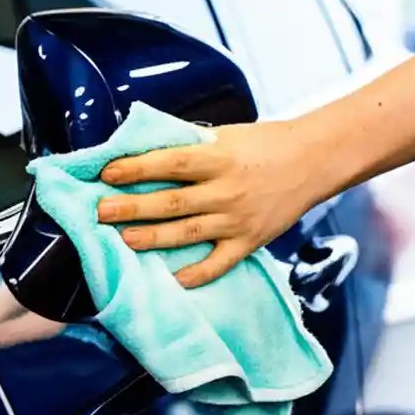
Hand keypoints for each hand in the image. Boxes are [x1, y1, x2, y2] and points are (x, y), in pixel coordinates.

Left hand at [96, 119, 322, 287]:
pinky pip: (219, 263)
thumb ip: (189, 147)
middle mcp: (226, 191)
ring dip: (152, 238)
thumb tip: (144, 150)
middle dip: (132, 207)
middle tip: (101, 212)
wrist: (314, 161)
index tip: (107, 172)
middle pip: (171, 202)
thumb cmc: (266, 143)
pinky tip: (172, 279)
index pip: (169, 163)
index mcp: (219, 158)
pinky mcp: (250, 242)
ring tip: (124, 240)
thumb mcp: (225, 136)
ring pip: (187, 233)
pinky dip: (196, 274)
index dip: (136, 168)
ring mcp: (238, 220)